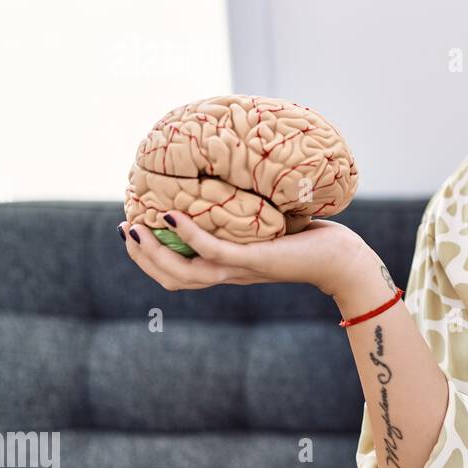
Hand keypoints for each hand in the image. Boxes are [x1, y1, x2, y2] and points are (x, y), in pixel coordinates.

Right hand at [119, 211, 376, 297]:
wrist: (342, 258)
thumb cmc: (308, 238)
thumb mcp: (266, 226)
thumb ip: (242, 218)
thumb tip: (222, 188)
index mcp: (228, 270)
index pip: (178, 275)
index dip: (149, 260)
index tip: (131, 234)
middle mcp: (230, 275)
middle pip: (172, 278)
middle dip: (141, 258)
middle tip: (124, 230)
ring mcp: (241, 270)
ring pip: (184, 273)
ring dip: (153, 252)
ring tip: (134, 228)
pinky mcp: (255, 261)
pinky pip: (213, 252)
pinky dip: (189, 235)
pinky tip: (172, 215)